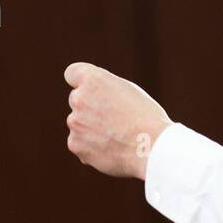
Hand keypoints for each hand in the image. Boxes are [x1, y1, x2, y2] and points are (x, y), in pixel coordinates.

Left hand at [65, 62, 172, 179]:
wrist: (150, 147)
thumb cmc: (145, 117)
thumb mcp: (127, 90)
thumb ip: (104, 89)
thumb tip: (90, 98)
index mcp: (92, 79)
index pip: (72, 73)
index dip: (80, 81)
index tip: (89, 89)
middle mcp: (79, 98)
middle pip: (77, 99)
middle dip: (89, 107)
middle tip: (113, 118)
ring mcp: (75, 122)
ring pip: (78, 123)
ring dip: (90, 128)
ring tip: (116, 136)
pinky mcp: (75, 144)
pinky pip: (79, 143)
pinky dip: (90, 147)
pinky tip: (110, 148)